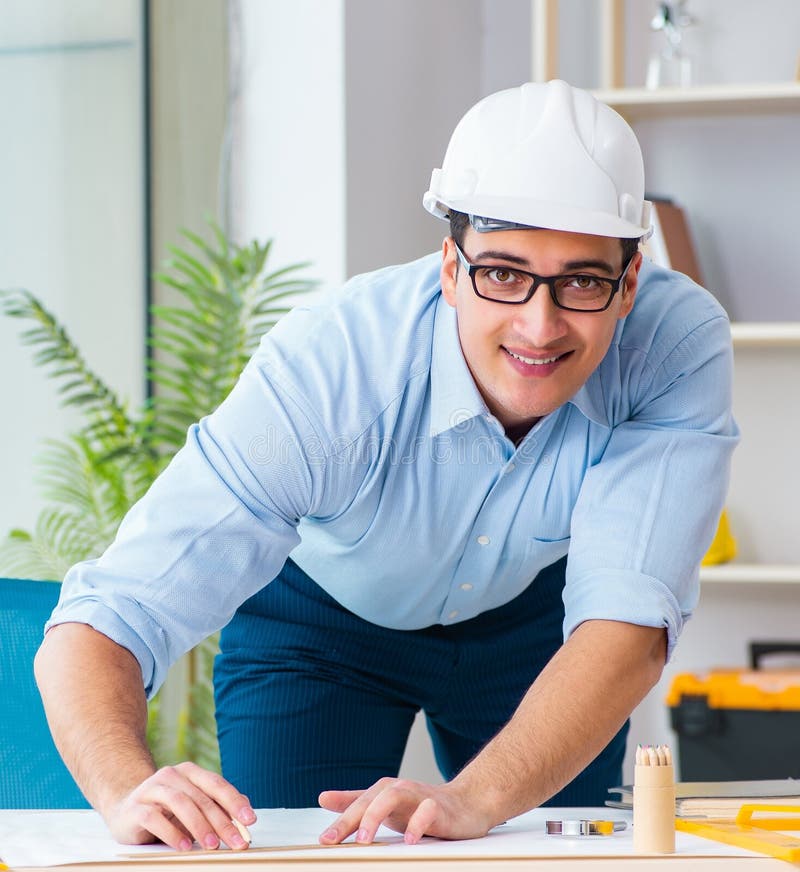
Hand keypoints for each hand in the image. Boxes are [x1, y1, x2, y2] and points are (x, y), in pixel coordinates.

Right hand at [103, 762, 255, 850]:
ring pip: (181, 803)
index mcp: (189, 772)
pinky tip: (185, 846)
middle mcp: (172, 775)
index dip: (235, 802)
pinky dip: (172, 833)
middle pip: (202, 797)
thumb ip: (217, 805)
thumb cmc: (165, 809)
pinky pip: (155, 818)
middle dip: (222, 821)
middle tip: (236, 842)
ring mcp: (152, 789)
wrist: (124, 810)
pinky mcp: (135, 807)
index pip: (217, 784)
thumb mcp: (193, 805)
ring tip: (212, 846)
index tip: (250, 820)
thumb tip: (246, 812)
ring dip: (200, 826)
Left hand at [317, 777, 493, 845]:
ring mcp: (419, 796)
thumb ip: (356, 801)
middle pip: (371, 798)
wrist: (465, 804)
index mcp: (384, 791)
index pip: (358, 804)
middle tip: (334, 840)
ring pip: (394, 796)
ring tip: (364, 839)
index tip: (323, 841)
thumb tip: (323, 797)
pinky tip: (408, 840)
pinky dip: (416, 823)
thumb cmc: (419, 806)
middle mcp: (399, 789)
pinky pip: (427, 811)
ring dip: (376, 815)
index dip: (339, 821)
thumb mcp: (385, 804)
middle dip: (351, 818)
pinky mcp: (439, 807)